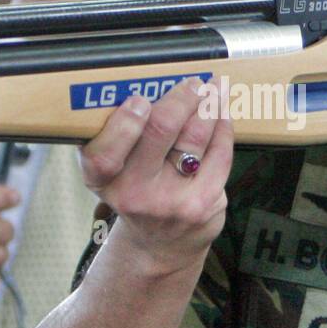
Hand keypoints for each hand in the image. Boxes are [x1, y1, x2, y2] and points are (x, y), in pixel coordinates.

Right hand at [79, 76, 233, 275]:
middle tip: (192, 82)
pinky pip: (219, 154)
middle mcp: (133, 194)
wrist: (159, 246)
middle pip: (160, 130)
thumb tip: (151, 82)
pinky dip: (223, 127)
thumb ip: (121, 134)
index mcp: (103, 180)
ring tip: (213, 88)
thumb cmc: (137, 191)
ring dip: (208, 104)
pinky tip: (222, 114)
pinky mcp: (202, 204)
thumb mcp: (116, 170)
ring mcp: (171, 201)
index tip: (141, 98)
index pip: (106, 152)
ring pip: (196, 136)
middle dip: (181, 97)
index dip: (125, 121)